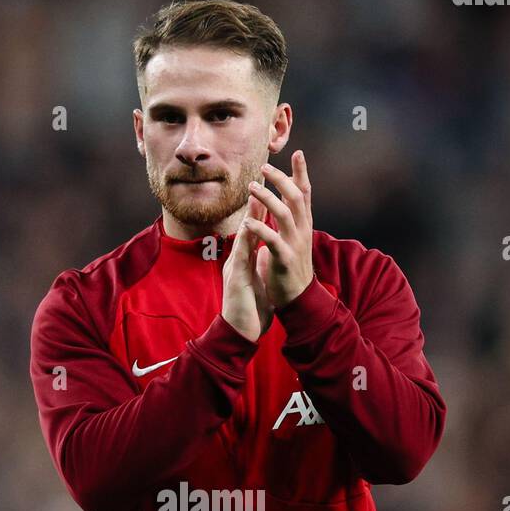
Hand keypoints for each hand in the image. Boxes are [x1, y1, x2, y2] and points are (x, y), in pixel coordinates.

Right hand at [221, 193, 274, 341]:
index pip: (257, 228)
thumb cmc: (250, 310)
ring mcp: (235, 268)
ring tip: (257, 193)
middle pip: (249, 226)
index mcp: (247, 258)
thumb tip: (265, 251)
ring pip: (243, 236)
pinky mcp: (236, 280)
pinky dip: (246, 240)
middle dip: (257, 201)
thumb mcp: (258, 281)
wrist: (240, 333)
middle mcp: (239, 259)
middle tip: (264, 177)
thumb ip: (259, 264)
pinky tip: (250, 225)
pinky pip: (241, 257)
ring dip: (250, 215)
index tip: (273, 187)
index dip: (265, 208)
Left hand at [246, 150, 314, 308]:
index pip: (305, 193)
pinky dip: (261, 229)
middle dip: (281, 179)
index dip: (302, 172)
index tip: (297, 152)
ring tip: (252, 187)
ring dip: (268, 198)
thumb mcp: (293, 238)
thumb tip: (284, 200)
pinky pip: (273, 240)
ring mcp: (295, 244)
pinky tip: (249, 221)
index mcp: (304, 225)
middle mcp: (302, 231)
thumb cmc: (291, 267)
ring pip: (285, 214)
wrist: (298, 298)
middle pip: (296, 197)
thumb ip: (289, 220)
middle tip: (264, 167)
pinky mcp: (284, 260)